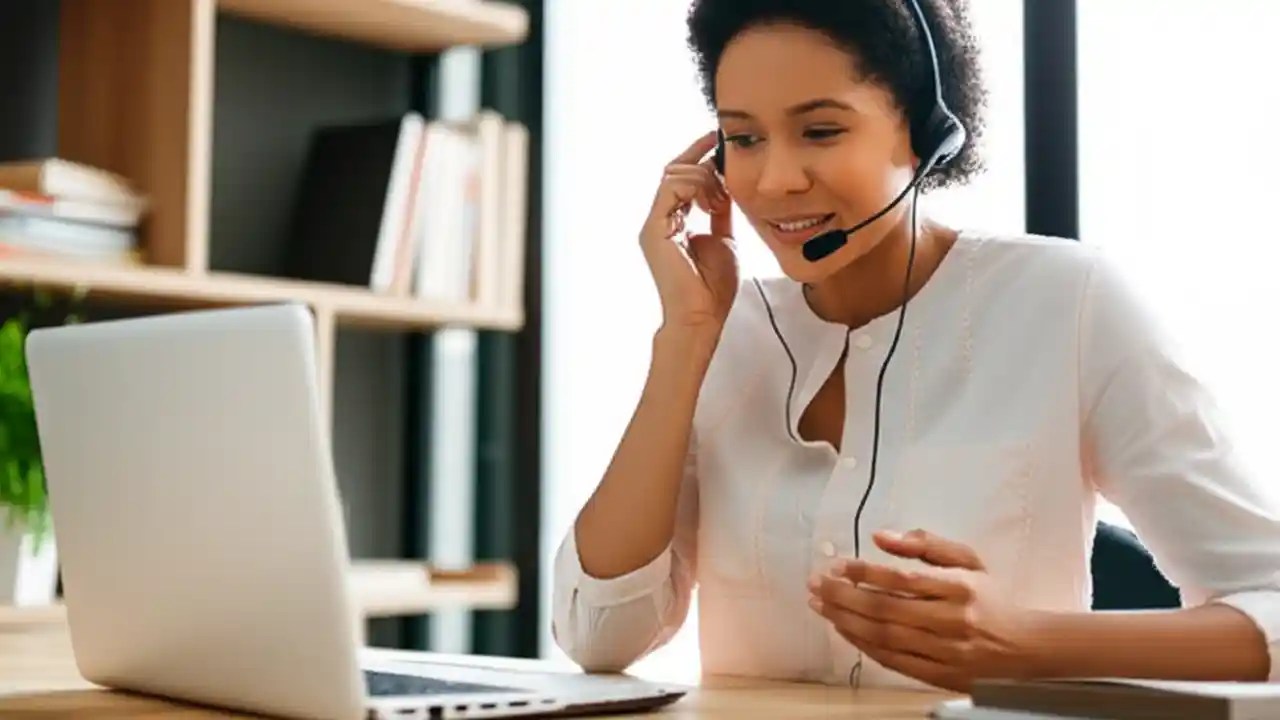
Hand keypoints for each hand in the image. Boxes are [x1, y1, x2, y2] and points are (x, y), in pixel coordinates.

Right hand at [639, 131, 738, 333]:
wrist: (702, 316)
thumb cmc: (712, 287)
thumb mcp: (724, 238)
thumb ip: (721, 213)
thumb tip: (728, 188)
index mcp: (673, 220)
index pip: (682, 176)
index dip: (699, 155)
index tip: (720, 140)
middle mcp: (660, 219)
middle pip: (675, 169)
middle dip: (703, 160)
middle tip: (727, 162)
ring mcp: (654, 224)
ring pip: (673, 175)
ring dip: (703, 176)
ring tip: (722, 195)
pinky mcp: (654, 230)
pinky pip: (670, 189)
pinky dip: (694, 186)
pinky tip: (713, 200)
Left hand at [807, 528, 1040, 692]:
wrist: (1024, 648)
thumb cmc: (989, 598)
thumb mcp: (967, 560)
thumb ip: (925, 545)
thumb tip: (880, 536)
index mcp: (961, 587)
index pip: (903, 578)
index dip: (865, 572)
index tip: (838, 565)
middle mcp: (952, 620)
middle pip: (887, 609)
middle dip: (844, 596)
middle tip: (816, 585)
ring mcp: (945, 651)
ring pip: (885, 636)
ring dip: (846, 620)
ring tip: (822, 605)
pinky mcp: (939, 675)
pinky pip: (893, 660)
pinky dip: (864, 645)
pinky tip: (844, 630)